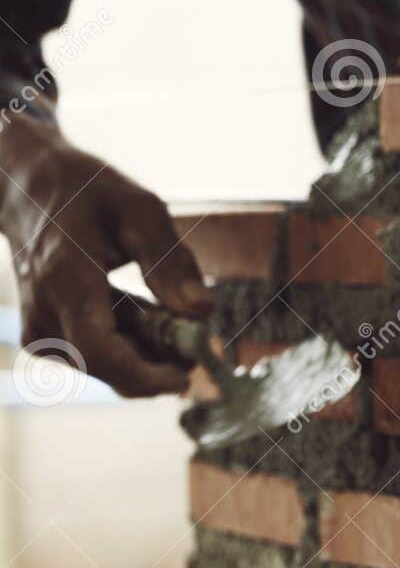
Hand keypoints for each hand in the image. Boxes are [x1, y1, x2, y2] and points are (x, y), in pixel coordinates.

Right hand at [0, 115, 212, 396]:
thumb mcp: (140, 210)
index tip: (187, 377)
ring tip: (166, 308)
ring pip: (108, 365)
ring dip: (148, 350)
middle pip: (110, 366)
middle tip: (200, 342)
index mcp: (65, 280)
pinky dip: (130, 342)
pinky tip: (142, 311)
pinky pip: (98, 355)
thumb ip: (171, 262)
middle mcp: (45, 314)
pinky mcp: (44, 338)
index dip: (146, 374)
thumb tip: (203, 312)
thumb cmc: (89, 192)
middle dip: (161, 364)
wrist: (28, 191)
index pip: (99, 350)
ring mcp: (40, 329)